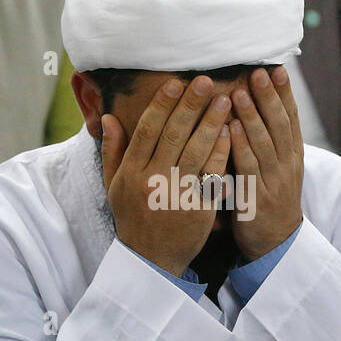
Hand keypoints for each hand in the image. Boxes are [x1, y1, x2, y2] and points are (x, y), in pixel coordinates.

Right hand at [101, 75, 231, 275]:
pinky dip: (221, 152)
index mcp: (131, 173)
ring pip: (196, 151)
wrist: (152, 260)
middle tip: (206, 81)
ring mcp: (176, 195)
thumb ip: (112, 151)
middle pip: (173, 134)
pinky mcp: (198, 209)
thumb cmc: (133, 218)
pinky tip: (231, 132)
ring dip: (212, 122)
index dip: (162, 104)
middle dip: (191, 105)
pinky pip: (212, 174)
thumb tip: (109, 117)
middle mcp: (152, 181)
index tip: (176, 83)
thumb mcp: (113, 186)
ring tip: (225, 100)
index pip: (147, 129)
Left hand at [229, 66, 303, 260]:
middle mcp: (287, 164)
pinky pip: (249, 168)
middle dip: (269, 97)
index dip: (284, 93)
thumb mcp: (276, 168)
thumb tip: (253, 106)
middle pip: (280, 124)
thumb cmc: (269, 200)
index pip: (291, 118)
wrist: (275, 242)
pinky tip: (230, 128)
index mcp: (293, 155)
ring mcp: (274, 181)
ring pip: (265, 143)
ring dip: (252, 116)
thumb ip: (268, 140)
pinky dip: (240, 146)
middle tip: (259, 72)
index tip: (277, 69)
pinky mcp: (258, 198)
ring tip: (240, 92)